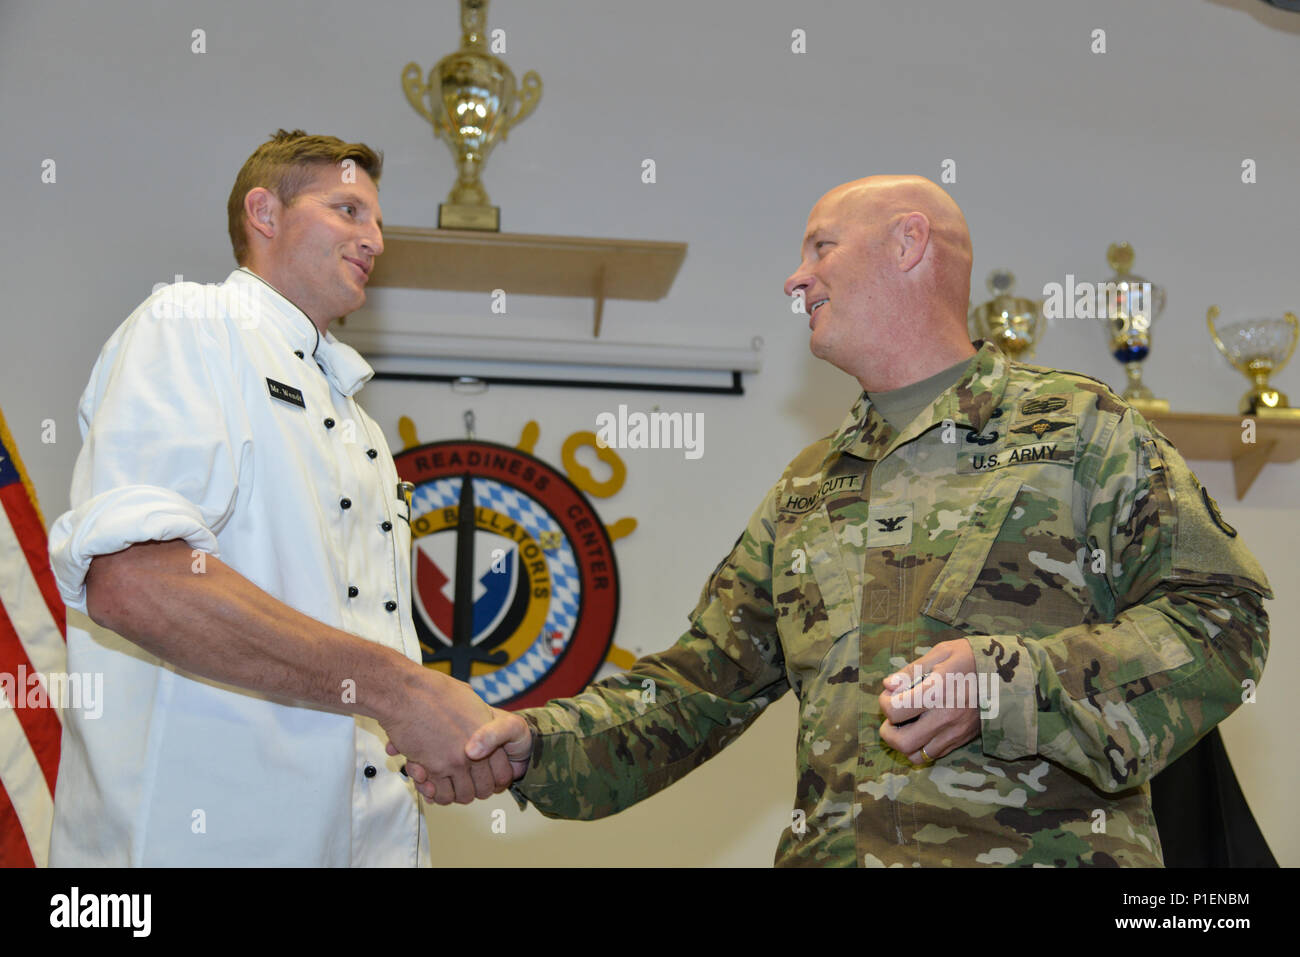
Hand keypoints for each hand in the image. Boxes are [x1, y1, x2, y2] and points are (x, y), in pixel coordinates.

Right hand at [377, 667, 514, 804]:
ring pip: (464, 796)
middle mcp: (477, 751)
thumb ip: (478, 713)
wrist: (407, 693)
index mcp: (489, 733)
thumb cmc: (433, 690)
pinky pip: (442, 794)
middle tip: (465, 785)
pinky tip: (434, 787)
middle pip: (484, 789)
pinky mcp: (435, 768)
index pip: (504, 773)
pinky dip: (438, 795)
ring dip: (456, 795)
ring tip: (449, 786)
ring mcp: (456, 762)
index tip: (486, 780)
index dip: (496, 781)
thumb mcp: (469, 696)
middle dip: (475, 790)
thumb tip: (481, 718)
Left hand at [877, 638, 981, 765]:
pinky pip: (933, 755)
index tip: (891, 693)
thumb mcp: (941, 653)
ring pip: (916, 755)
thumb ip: (911, 671)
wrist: (1009, 676)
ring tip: (906, 725)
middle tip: (893, 717)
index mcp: (938, 691)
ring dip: (903, 742)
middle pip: (902, 742)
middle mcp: (946, 717)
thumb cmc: (972, 658)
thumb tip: (888, 685)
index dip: (885, 703)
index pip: (895, 711)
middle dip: (888, 731)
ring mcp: (955, 732)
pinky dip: (920, 747)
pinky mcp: (962, 740)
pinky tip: (922, 729)